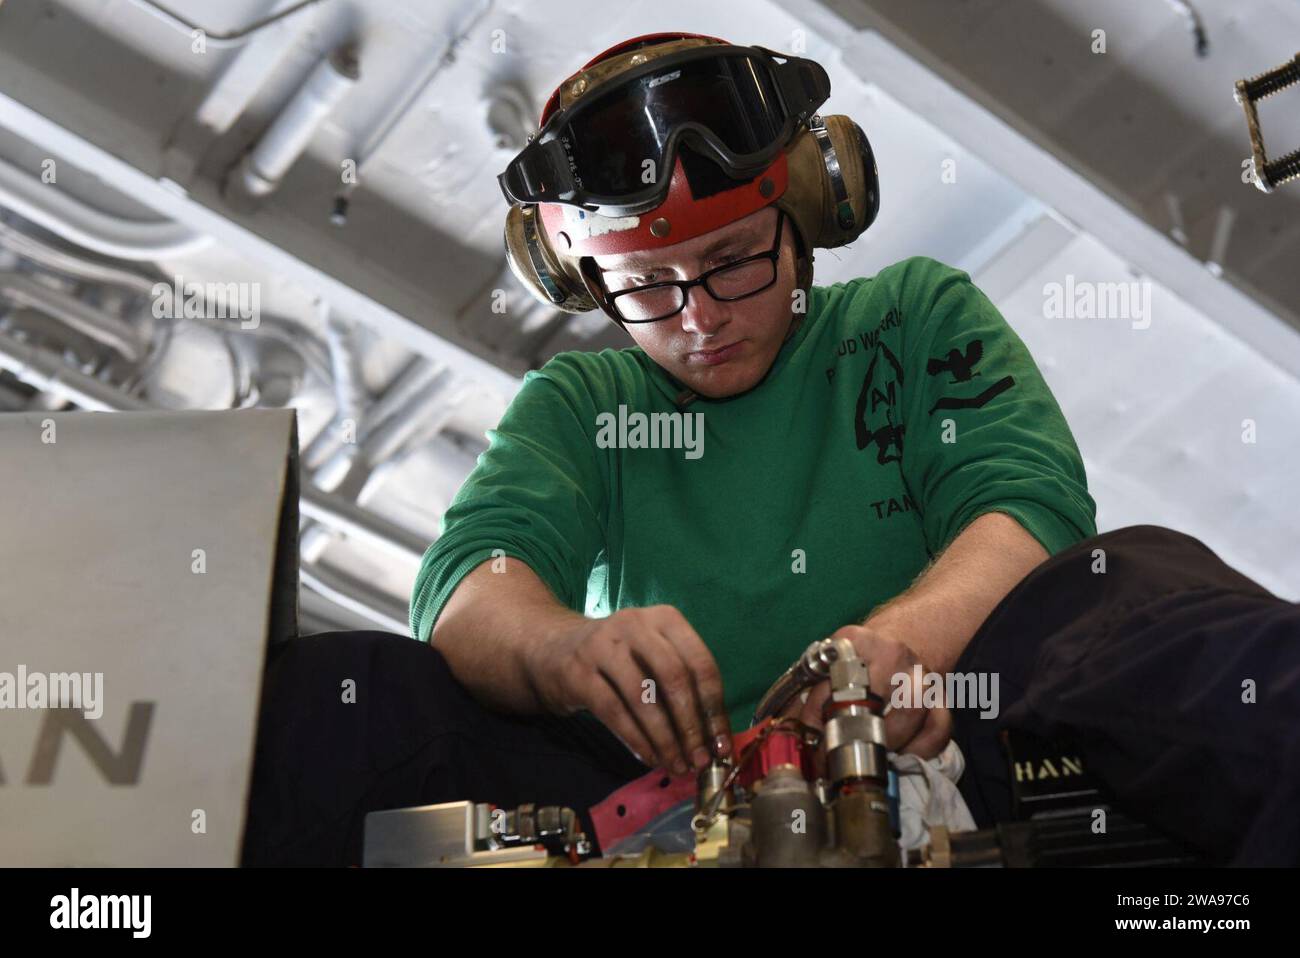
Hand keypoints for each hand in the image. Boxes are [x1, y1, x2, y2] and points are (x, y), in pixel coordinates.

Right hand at [526, 605, 732, 774]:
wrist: (554, 649)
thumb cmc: (619, 660)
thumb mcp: (654, 657)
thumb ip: (683, 687)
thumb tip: (714, 738)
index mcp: (665, 618)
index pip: (701, 663)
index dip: (714, 708)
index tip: (721, 744)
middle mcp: (635, 624)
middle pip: (675, 678)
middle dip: (691, 726)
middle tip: (699, 761)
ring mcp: (603, 645)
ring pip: (643, 698)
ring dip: (665, 739)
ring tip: (676, 766)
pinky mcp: (578, 671)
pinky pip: (613, 712)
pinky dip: (636, 740)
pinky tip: (649, 759)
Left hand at [779, 625, 951, 758]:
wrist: (905, 637)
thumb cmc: (857, 661)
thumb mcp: (828, 668)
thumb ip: (808, 698)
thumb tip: (788, 733)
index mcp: (855, 641)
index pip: (834, 681)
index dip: (818, 714)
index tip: (811, 737)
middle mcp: (891, 653)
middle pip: (873, 699)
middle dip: (854, 735)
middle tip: (838, 756)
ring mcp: (921, 673)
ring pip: (910, 714)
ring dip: (888, 743)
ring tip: (872, 755)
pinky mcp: (943, 696)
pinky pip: (937, 729)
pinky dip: (920, 749)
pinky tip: (902, 755)